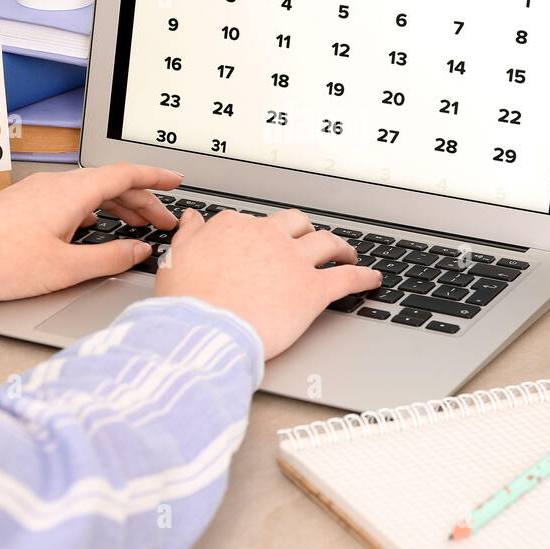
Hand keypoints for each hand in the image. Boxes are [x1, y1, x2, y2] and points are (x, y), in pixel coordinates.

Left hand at [0, 164, 181, 302]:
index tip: (177, 181)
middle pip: (110, 183)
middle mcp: (55, 186)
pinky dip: (93, 209)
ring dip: (118, 206)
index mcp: (70, 194)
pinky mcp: (24, 204)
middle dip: (143, 200)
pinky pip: (70, 198)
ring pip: (90, 191)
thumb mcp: (64, 269)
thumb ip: (108, 258)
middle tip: (164, 221)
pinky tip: (92, 227)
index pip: (125, 174)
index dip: (156, 177)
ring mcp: (37, 193)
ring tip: (136, 225)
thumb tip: (138, 251)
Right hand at [154, 208, 381, 358]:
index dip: (260, 235)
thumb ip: (190, 235)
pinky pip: (347, 277)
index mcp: (234, 228)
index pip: (252, 223)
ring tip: (347, 253)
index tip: (262, 243)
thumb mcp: (177, 258)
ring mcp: (293, 261)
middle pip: (296, 224)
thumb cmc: (187, 302)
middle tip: (309, 241)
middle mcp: (267, 237)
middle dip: (305, 230)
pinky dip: (363, 276)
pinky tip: (372, 279)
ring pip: (326, 242)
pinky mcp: (313, 289)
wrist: (204, 329)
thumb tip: (193, 218)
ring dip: (340, 247)